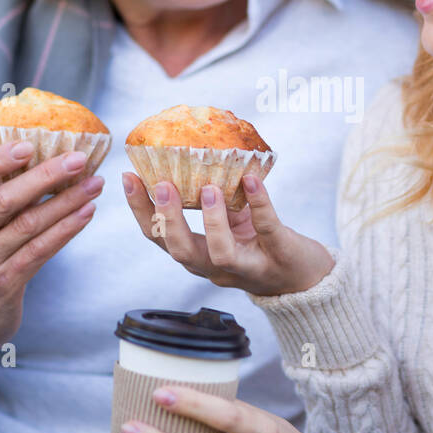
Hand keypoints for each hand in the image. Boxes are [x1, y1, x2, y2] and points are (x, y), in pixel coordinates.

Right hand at [0, 141, 103, 393]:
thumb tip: (44, 153)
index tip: (28, 144)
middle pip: (6, 199)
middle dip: (46, 176)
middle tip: (79, 159)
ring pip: (30, 224)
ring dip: (67, 201)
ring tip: (95, 184)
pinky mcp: (5, 283)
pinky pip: (41, 250)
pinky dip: (67, 229)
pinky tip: (87, 213)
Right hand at [122, 172, 334, 296]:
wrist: (304, 277)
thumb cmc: (259, 244)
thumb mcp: (229, 223)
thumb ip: (209, 201)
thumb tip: (188, 155)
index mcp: (198, 256)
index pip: (159, 238)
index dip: (140, 210)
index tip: (128, 177)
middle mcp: (216, 268)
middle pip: (181, 252)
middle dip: (166, 219)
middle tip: (161, 185)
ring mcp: (248, 265)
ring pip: (220, 253)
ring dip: (210, 220)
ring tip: (208, 188)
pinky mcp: (279, 254)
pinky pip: (267, 229)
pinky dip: (258, 204)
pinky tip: (252, 181)